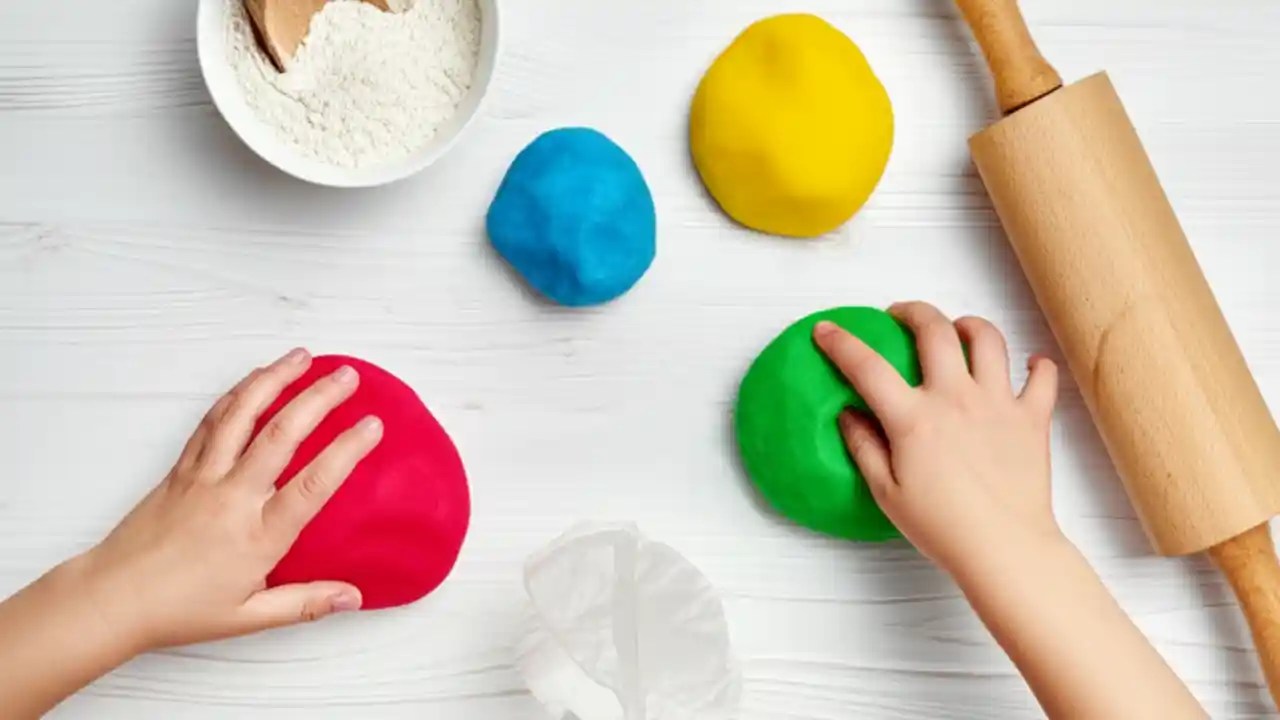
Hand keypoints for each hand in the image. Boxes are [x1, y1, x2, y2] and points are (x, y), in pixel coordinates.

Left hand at [68, 348, 383, 653]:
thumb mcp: (249, 617)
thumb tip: (353, 597)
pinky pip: (213, 421)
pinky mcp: (181, 468)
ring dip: (275, 379)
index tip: (372, 425)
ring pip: (242, 415)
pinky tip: (255, 380)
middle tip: (348, 377)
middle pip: (281, 434)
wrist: (112, 599)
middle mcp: (232, 497)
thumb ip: (305, 603)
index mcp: (257, 536)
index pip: (312, 485)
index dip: (345, 451)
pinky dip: (238, 394)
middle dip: (319, 398)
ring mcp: (204, 476)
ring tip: (302, 357)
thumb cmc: (179, 610)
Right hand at [814, 302, 1059, 574]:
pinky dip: (1036, 366)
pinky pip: (1042, 376)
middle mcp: (956, 399)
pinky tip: (1028, 366)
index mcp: (914, 419)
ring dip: (969, 325)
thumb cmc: (942, 528)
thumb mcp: (887, 493)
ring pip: (988, 338)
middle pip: (934, 330)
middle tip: (900, 315)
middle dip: (912, 311)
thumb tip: (848, 414)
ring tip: (958, 331)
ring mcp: (998, 403)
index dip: (842, 343)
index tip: (826, 330)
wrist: (1005, 548)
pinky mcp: (1033, 417)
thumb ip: (864, 446)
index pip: (868, 367)